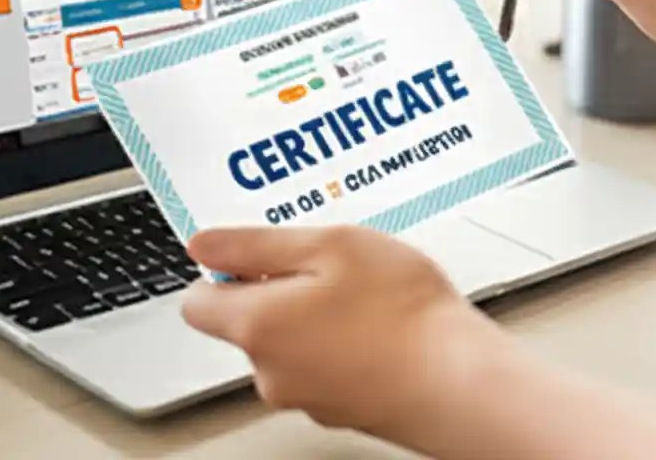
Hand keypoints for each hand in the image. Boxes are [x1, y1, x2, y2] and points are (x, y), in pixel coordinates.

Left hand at [181, 225, 508, 434]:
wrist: (458, 383)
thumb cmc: (401, 313)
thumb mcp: (330, 245)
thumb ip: (256, 245)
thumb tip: (205, 245)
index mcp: (256, 325)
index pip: (198, 302)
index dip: (225, 270)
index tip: (261, 252)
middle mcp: (269, 371)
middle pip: (248, 323)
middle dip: (282, 289)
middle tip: (332, 263)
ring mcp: (305, 397)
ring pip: (291, 345)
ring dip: (318, 316)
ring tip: (368, 291)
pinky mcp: (340, 409)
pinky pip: (325, 366)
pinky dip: (345, 344)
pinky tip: (382, 324)